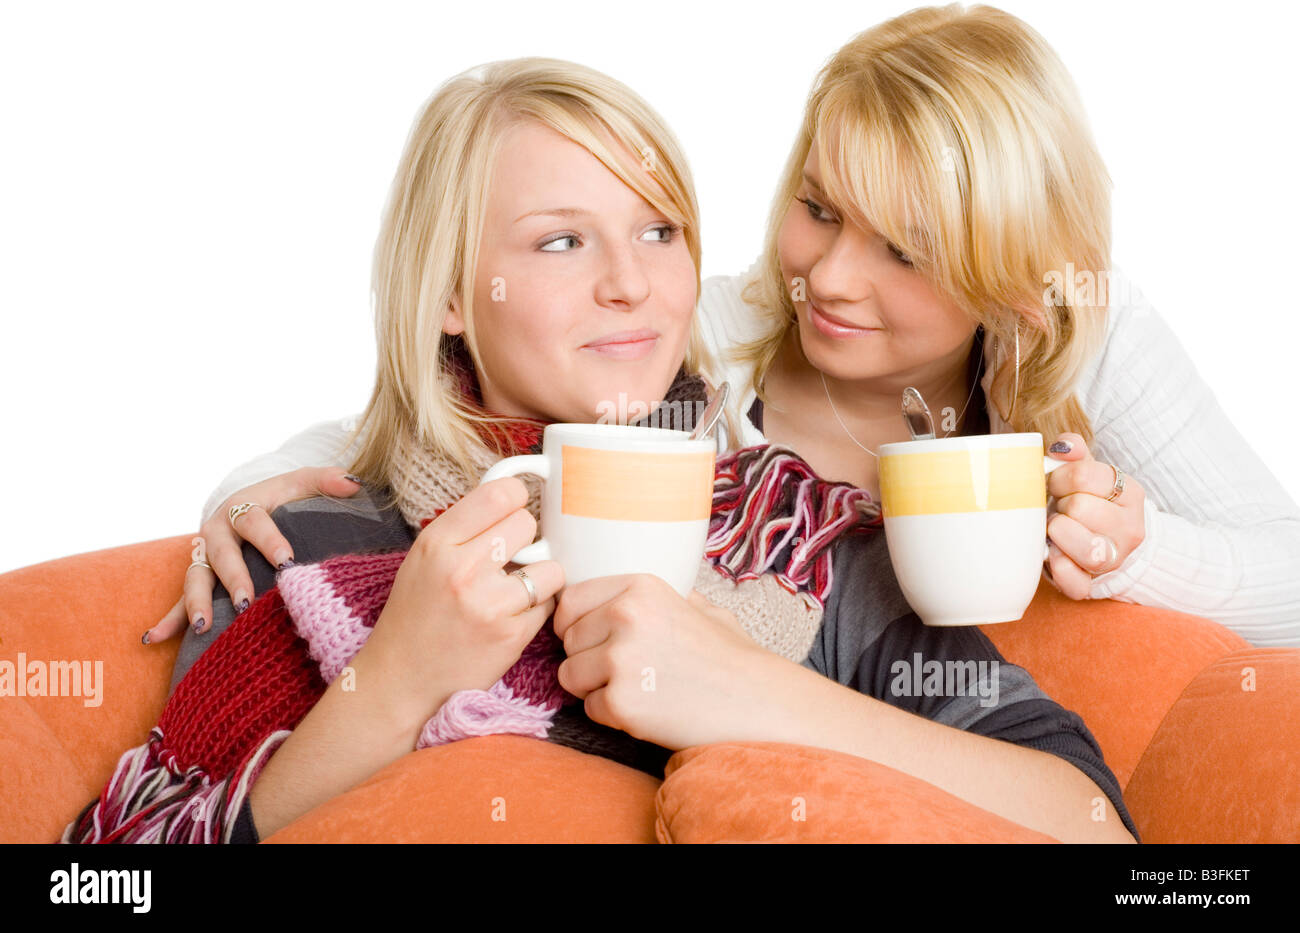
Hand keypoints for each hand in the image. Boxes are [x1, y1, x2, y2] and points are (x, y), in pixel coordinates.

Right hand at [144, 466, 364, 643]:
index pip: (255, 522)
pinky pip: (179, 600)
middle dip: (233, 578)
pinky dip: (168, 619)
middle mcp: (218, 532)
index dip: (269, 540)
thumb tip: (353, 483)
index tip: (286, 561)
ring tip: (203, 626)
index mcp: (244, 507)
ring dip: (196, 602)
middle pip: (222, 555)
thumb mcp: (304, 482)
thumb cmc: (284, 495)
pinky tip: (154, 638)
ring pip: (195, 579)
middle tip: (247, 600)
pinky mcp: (199, 577)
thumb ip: (328, 480)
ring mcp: (204, 556)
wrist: (252, 503)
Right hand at [359, 477, 563, 719]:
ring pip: (550, 565)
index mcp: (436, 542)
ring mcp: (489, 603)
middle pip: (528, 523)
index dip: (517, 497)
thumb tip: (513, 498)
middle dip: (526, 538)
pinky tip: (512, 617)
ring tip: (515, 590)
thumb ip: (464, 530)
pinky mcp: (512, 635)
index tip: (516, 507)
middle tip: (511, 557)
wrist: (400, 682)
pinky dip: (537, 609)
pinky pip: (549, 603)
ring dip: (540, 577)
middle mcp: (462, 568)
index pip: (499, 494)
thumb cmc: (415, 617)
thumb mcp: (423, 560)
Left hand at [552, 574, 770, 750]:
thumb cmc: (729, 657)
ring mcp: (620, 659)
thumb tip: (625, 593)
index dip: (576, 623)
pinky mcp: (620, 702)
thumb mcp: (697, 606)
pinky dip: (611, 715)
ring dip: (594, 687)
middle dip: (585, 657)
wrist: (755, 702)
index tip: (592, 638)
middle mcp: (625, 616)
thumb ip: (656, 596)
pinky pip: (589, 708)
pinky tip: (647, 709)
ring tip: (637, 689)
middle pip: (566, 640)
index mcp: (640, 586)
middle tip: (624, 670)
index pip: (570, 600)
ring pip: (570, 675)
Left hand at [1044, 432, 1146, 598]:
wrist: (1103, 542)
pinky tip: (1051, 554)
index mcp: (1130, 495)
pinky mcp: (1092, 585)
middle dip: (1060, 506)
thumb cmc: (1087, 502)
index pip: (1084, 476)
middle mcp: (1130, 529)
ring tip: (1055, 529)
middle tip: (1059, 509)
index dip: (1060, 477)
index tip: (1057, 484)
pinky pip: (1076, 583)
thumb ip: (1074, 454)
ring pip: (1086, 548)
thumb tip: (1063, 447)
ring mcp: (1114, 560)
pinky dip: (1058, 569)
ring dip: (1059, 534)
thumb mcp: (1086, 472)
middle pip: (1080, 508)